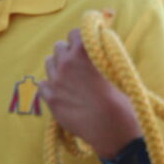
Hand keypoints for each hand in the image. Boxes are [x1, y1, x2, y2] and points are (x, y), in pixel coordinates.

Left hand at [39, 28, 138, 157]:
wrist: (112, 130)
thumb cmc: (120, 101)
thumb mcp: (116, 71)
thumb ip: (101, 56)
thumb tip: (98, 46)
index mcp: (83, 53)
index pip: (74, 33)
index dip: (80, 38)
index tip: (85, 43)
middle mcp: (66, 63)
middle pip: (59, 46)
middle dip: (68, 52)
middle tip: (79, 63)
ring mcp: (55, 81)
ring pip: (49, 62)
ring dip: (58, 66)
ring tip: (70, 78)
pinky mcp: (50, 98)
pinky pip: (43, 83)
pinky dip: (50, 85)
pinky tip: (61, 92)